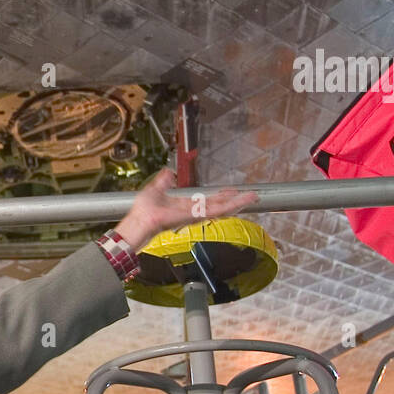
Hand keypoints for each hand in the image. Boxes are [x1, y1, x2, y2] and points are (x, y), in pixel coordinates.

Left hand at [118, 169, 258, 251]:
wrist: (140, 221)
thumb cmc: (144, 210)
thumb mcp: (156, 189)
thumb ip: (164, 181)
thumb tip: (167, 172)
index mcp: (185, 206)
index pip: (207, 201)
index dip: (220, 196)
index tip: (231, 191)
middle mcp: (193, 212)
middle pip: (219, 205)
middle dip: (235, 201)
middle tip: (251, 195)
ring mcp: (196, 215)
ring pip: (223, 209)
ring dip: (238, 203)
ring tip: (252, 198)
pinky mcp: (197, 216)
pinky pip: (217, 211)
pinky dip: (231, 206)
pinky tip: (241, 202)